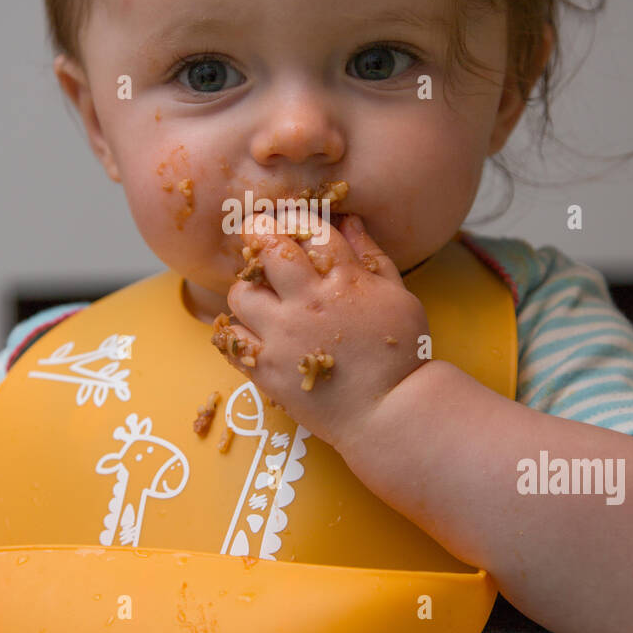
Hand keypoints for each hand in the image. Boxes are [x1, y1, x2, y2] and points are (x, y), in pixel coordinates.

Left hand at [215, 213, 429, 451]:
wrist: (390, 413)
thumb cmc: (401, 354)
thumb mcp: (398, 295)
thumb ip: (372, 255)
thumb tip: (350, 219)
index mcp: (344, 280)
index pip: (310, 229)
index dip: (297, 219)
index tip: (290, 222)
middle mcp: (307, 302)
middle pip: (266, 249)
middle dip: (258, 234)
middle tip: (257, 237)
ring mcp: (282, 336)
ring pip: (241, 293)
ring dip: (248, 290)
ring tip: (261, 298)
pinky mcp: (266, 368)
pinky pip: (231, 338)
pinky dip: (238, 331)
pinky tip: (254, 332)